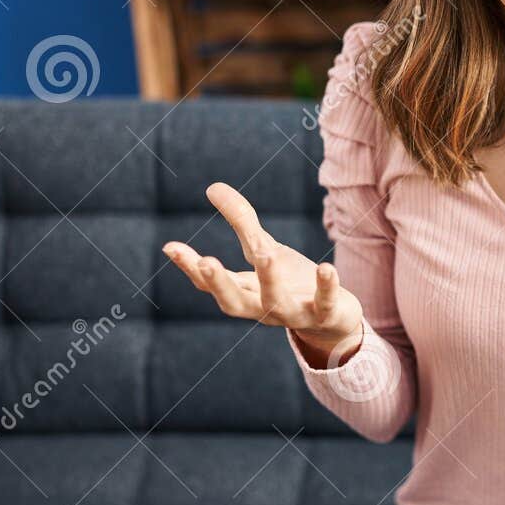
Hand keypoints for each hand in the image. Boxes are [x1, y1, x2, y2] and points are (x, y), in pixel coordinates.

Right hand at [162, 182, 364, 358]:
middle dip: (220, 284)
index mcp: (244, 292)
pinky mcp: (325, 314)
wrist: (332, 318)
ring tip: (266, 255)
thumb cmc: (289, 281)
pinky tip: (326, 267)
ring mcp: (293, 313)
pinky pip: (324, 304)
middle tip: (206, 262)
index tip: (171, 247)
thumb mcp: (264, 249)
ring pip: (277, 303)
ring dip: (269, 280)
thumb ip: (241, 222)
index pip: (210, 283)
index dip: (190, 267)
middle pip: (234, 302)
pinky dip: (325, 287)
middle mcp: (263, 307)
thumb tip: (212, 187)